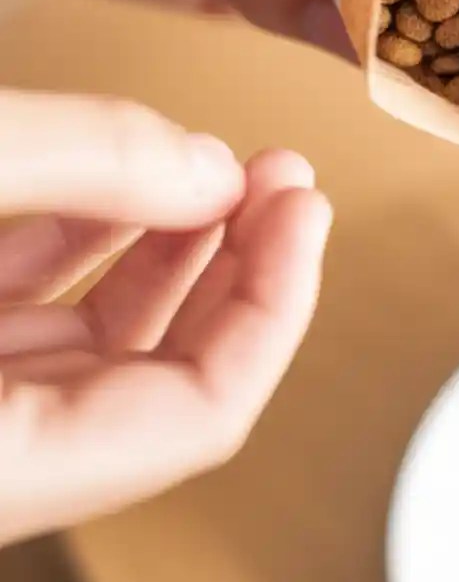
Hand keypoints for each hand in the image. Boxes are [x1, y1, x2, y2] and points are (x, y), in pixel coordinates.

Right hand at [0, 88, 332, 544]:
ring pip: (94, 346)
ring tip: (221, 169)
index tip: (307, 207)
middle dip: (236, 266)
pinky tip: (120, 188)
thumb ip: (75, 165)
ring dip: (166, 251)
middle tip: (282, 177)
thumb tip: (212, 168)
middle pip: (162, 377)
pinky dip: (82, 248)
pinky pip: (26, 316)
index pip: (201, 416)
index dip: (275, 305)